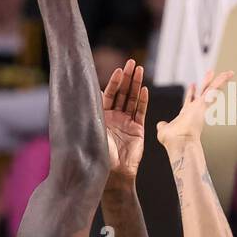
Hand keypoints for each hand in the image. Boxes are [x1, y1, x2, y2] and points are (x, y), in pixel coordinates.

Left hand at [102, 59, 148, 180]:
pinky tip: (145, 90)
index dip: (114, 82)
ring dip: (136, 85)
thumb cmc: (99, 153)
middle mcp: (114, 117)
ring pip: (132, 100)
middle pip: (122, 93)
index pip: (109, 94)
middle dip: (127, 78)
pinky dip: (143, 101)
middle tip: (133, 63)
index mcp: (101, 116)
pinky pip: (141, 112)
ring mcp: (126, 123)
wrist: (113, 173)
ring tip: (140, 70)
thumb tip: (91, 90)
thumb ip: (93, 110)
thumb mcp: (93, 128)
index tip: (119, 70)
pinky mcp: (138, 130)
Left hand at [156, 69, 233, 152]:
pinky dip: (221, 81)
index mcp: (186, 114)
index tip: (192, 84)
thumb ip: (163, 125)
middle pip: (202, 92)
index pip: (189, 100)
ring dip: (218, 81)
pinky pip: (214, 88)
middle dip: (205, 83)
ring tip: (227, 73)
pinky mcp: (204, 103)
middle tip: (210, 73)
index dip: (191, 93)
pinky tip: (228, 74)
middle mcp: (195, 109)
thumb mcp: (164, 129)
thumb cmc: (173, 140)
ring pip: (211, 90)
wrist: (180, 143)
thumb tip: (161, 124)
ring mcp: (201, 106)